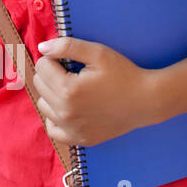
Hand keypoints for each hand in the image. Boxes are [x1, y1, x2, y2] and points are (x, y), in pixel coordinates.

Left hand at [33, 36, 161, 146]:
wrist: (147, 101)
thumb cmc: (123, 74)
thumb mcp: (98, 53)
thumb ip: (66, 46)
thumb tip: (41, 48)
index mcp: (68, 89)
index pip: (41, 66)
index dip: (55, 59)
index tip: (71, 62)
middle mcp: (66, 112)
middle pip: (39, 84)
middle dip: (52, 74)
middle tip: (74, 75)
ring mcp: (72, 129)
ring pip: (43, 105)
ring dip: (52, 95)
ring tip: (75, 91)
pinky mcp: (79, 140)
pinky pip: (52, 129)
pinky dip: (56, 118)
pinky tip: (71, 109)